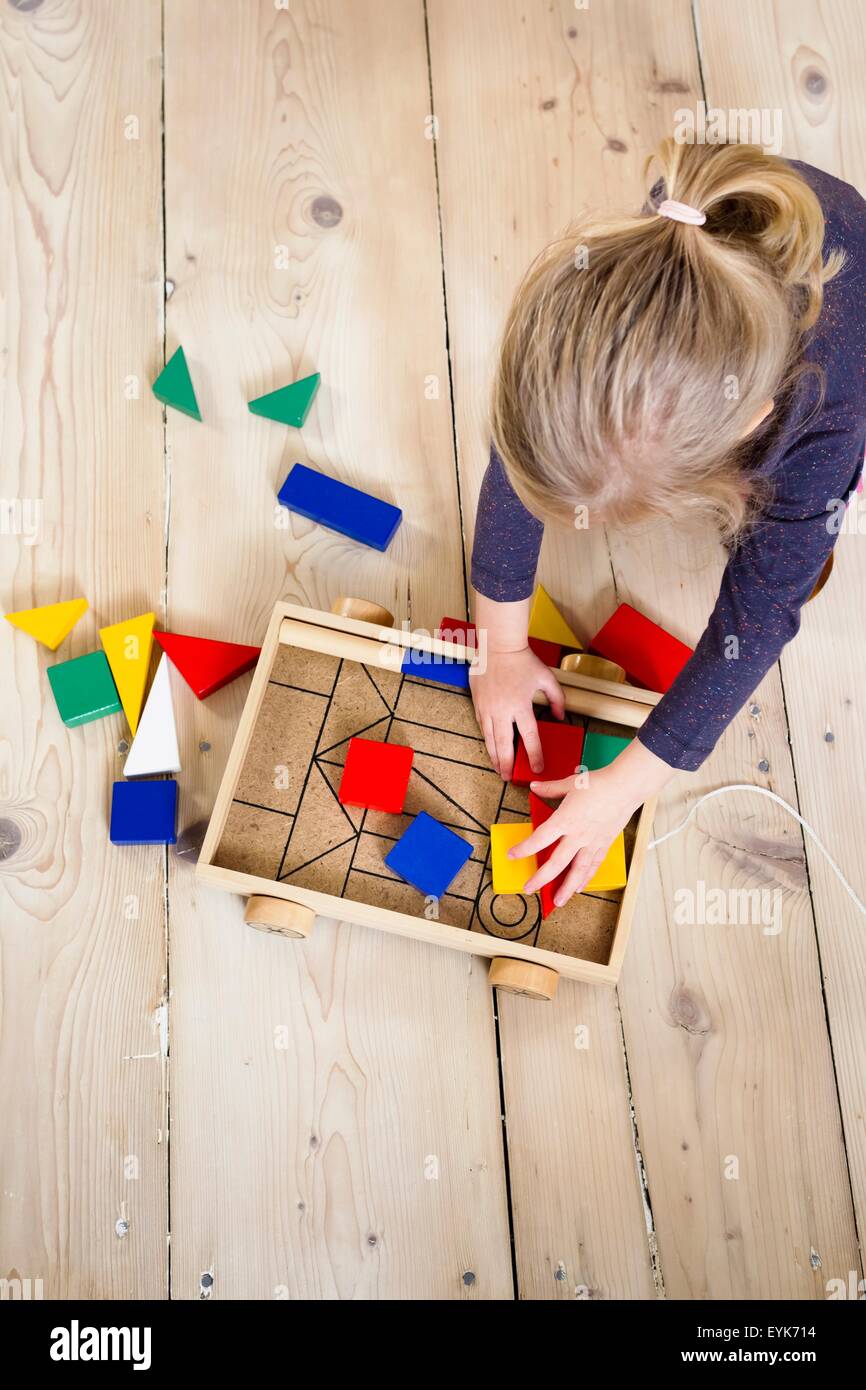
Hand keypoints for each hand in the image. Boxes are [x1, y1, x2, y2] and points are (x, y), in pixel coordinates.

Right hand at [469, 646, 564, 780]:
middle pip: (504, 745)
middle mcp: (502, 711)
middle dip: (507, 764)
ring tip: (498, 769)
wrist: (497, 646)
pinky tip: (490, 747)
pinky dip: (487, 739)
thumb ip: (556, 698)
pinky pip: (482, 726)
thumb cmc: (522, 660)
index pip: (530, 737)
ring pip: (490, 739)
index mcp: (521, 706)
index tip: (538, 768)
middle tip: (509, 778)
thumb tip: (560, 716)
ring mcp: (487, 708)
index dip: (535, 755)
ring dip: (494, 756)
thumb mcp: (546, 678)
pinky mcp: (478, 704)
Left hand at [515, 766, 638, 905]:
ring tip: (558, 901)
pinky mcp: (604, 844)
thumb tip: (535, 787)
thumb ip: (550, 789)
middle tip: (529, 888)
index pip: (539, 839)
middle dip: (541, 878)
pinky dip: (586, 878)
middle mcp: (577, 835)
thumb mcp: (570, 783)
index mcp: (565, 819)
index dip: (524, 849)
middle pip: (556, 863)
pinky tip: (580, 887)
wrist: (626, 786)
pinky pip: (593, 865)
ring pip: (577, 871)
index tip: (512, 856)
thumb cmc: (598, 783)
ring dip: (566, 888)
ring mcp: (592, 842)